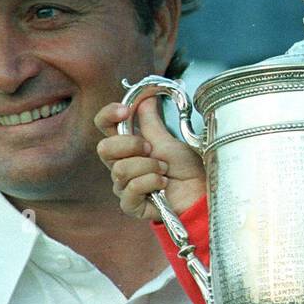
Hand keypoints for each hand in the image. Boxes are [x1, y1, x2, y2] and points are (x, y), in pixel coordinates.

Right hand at [95, 97, 206, 218]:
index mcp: (127, 147)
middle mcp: (120, 165)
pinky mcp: (130, 205)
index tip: (126, 110)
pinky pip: (131, 188)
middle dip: (132, 145)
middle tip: (152, 150)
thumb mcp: (168, 140)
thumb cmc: (185, 169)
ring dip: (150, 167)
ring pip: (121, 169)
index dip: (109, 115)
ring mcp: (123, 186)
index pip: (104, 126)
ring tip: (165, 171)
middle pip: (104, 148)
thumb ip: (152, 121)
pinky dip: (152, 182)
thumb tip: (145, 98)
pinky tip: (163, 185)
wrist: (199, 193)